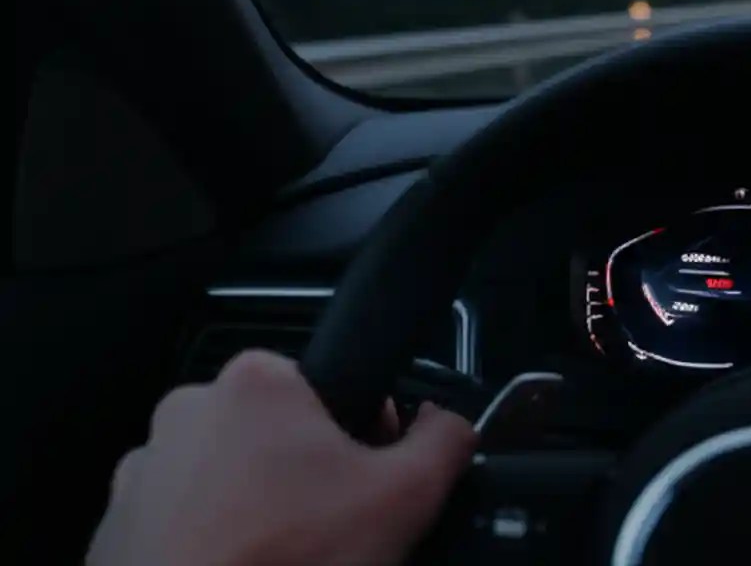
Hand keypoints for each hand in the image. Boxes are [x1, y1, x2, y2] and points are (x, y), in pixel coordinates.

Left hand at [87, 350, 476, 565]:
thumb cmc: (284, 565)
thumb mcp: (405, 498)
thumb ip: (445, 442)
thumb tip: (451, 426)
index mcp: (256, 383)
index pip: (330, 386)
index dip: (362, 433)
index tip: (363, 480)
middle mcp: (189, 412)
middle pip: (278, 434)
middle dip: (307, 476)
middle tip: (327, 530)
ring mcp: (144, 470)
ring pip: (230, 479)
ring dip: (258, 510)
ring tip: (282, 559)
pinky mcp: (118, 526)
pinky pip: (183, 522)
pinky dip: (213, 545)